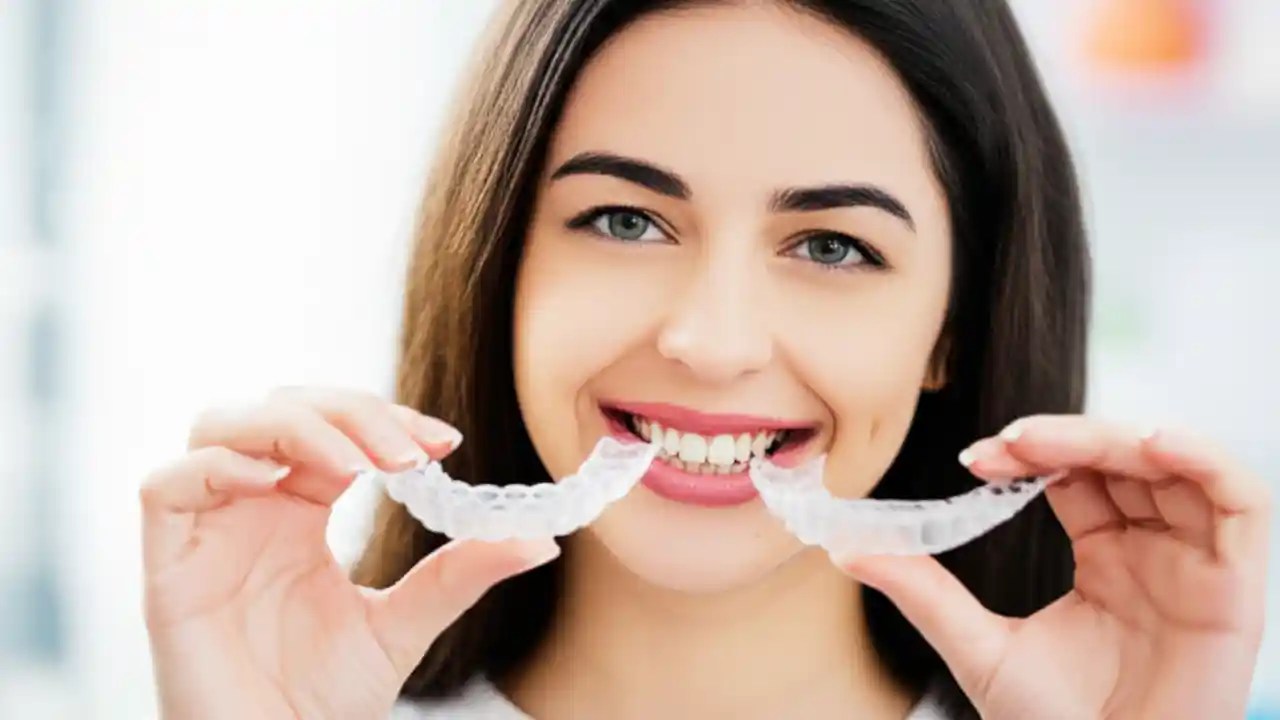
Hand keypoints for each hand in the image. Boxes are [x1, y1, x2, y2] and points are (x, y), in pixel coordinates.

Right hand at [140, 387, 558, 719]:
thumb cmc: (321, 703)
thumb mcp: (402, 628)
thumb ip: (459, 576)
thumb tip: (540, 540)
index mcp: (300, 508)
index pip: (333, 424)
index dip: (384, 418)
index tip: (445, 443)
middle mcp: (252, 507)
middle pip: (279, 407)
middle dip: (347, 412)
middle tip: (407, 454)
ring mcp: (206, 533)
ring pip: (221, 426)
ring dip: (294, 427)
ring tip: (358, 467)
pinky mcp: (168, 571)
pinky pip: (165, 486)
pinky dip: (218, 467)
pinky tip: (278, 485)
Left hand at [835, 415, 1269, 719]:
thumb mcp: (980, 649)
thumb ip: (923, 592)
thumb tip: (848, 548)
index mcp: (1105, 558)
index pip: (1075, 475)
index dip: (1032, 450)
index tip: (976, 458)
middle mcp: (1154, 552)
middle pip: (1122, 460)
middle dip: (1064, 437)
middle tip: (1006, 442)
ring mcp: (1196, 565)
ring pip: (1176, 466)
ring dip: (1120, 437)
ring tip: (1053, 440)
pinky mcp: (1236, 588)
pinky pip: (1243, 503)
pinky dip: (1204, 461)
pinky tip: (1153, 444)